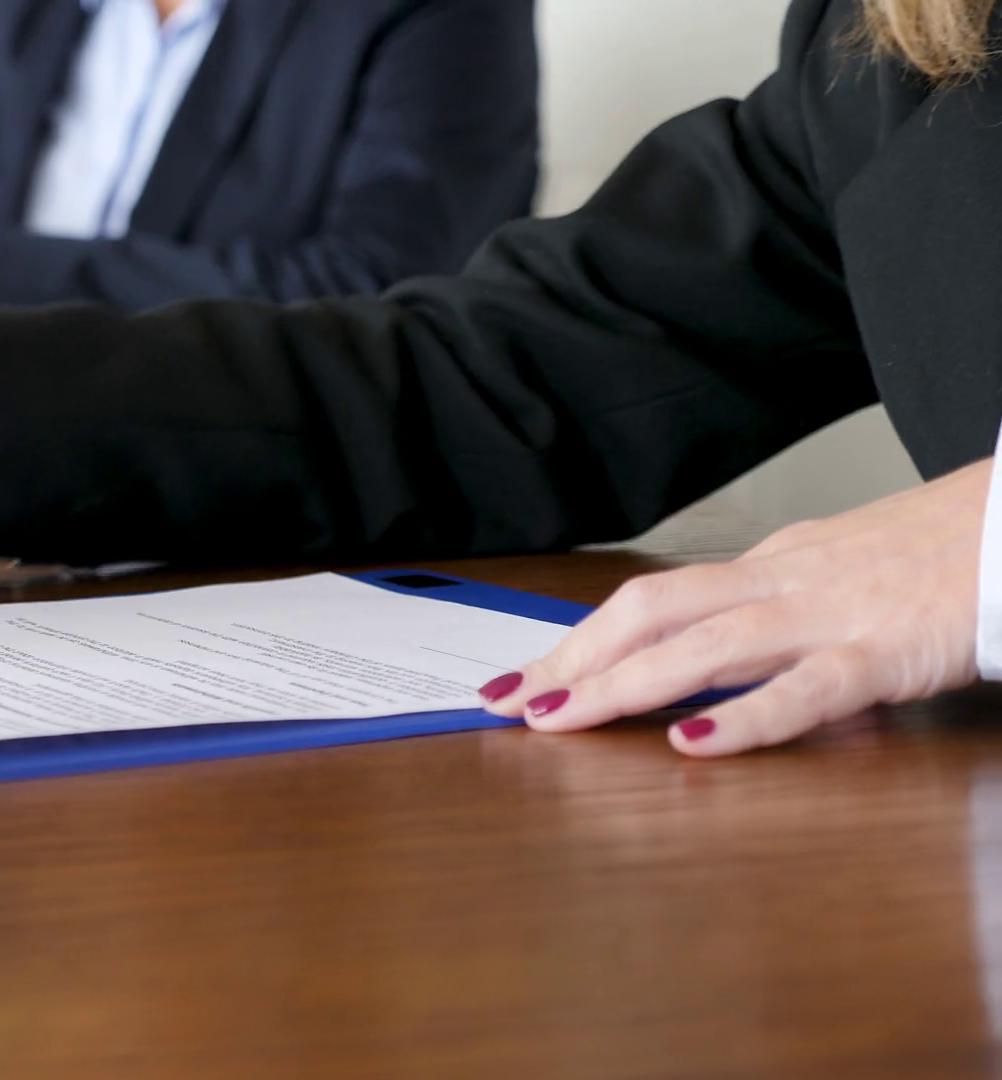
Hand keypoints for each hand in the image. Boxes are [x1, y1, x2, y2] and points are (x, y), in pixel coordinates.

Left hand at [480, 459, 989, 755]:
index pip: (652, 600)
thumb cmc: (942, 557)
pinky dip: (741, 719)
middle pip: (652, 614)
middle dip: (575, 659)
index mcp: (769, 568)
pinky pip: (800, 689)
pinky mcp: (882, 653)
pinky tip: (689, 743)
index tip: (526, 679)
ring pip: (702, 647)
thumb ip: (776, 617)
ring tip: (561, 720)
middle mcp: (781, 583)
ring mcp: (828, 616)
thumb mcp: (838, 579)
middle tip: (513, 704)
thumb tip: (710, 658)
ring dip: (622, 685)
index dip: (580, 639)